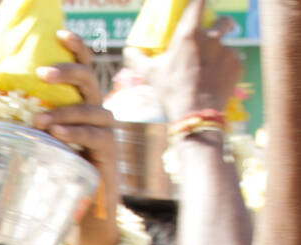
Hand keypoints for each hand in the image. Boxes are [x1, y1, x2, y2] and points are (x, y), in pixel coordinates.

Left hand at [32, 30, 119, 244]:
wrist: (82, 210)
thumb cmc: (53, 174)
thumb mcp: (35, 145)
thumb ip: (23, 126)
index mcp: (79, 103)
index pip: (83, 67)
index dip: (75, 48)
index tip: (59, 33)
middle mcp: (96, 111)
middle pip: (89, 79)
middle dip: (66, 71)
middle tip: (41, 73)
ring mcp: (106, 131)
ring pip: (92, 108)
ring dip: (64, 110)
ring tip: (38, 120)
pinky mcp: (108, 152)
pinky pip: (96, 135)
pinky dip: (76, 133)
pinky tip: (58, 135)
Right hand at [124, 0, 241, 122]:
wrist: (196, 113)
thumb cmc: (171, 91)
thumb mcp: (149, 75)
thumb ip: (137, 59)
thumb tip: (128, 50)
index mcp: (189, 35)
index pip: (198, 3)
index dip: (199, 0)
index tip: (198, 1)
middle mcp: (211, 38)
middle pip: (223, 21)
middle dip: (221, 24)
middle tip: (213, 36)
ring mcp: (227, 51)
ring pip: (225, 46)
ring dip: (218, 53)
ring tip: (208, 71)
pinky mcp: (237, 64)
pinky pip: (232, 61)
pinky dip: (225, 68)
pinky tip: (215, 81)